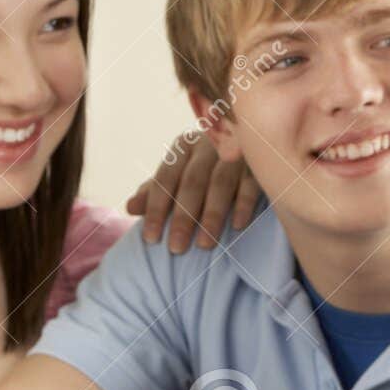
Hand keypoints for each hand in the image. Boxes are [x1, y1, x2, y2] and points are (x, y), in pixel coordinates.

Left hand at [126, 133, 261, 252]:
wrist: (250, 141)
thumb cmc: (207, 169)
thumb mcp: (179, 177)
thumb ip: (156, 191)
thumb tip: (129, 207)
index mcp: (184, 147)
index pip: (165, 179)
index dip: (155, 209)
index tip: (150, 239)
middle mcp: (208, 144)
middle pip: (192, 182)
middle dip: (183, 217)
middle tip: (176, 248)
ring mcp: (235, 150)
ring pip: (220, 183)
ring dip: (212, 215)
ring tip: (204, 245)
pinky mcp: (259, 160)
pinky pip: (251, 182)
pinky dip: (244, 203)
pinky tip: (237, 225)